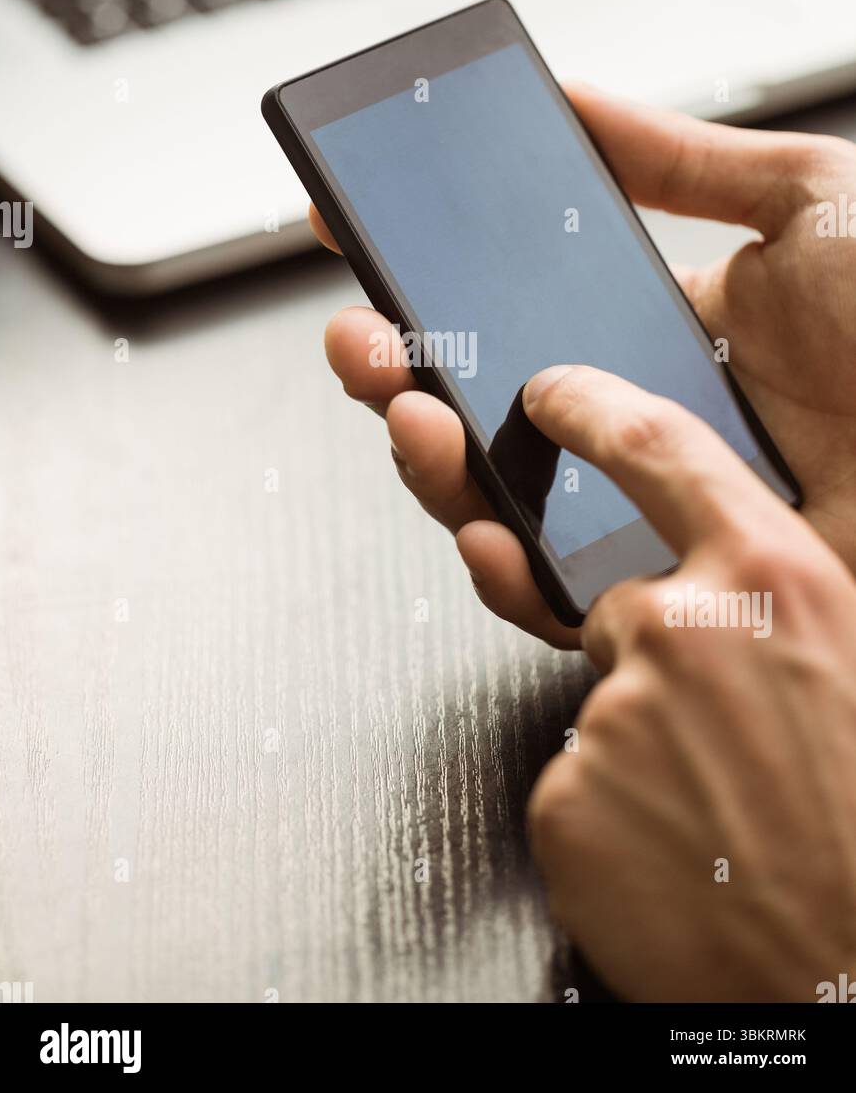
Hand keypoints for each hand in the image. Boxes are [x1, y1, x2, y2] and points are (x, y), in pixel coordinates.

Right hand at [311, 85, 855, 645]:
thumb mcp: (808, 199)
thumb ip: (674, 155)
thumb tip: (564, 92)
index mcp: (673, 335)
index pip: (523, 313)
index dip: (438, 286)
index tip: (363, 243)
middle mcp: (652, 429)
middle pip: (494, 416)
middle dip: (406, 379)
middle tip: (360, 339)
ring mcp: (662, 516)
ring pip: (511, 509)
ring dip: (436, 468)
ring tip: (408, 413)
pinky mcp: (685, 603)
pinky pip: (571, 602)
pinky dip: (510, 570)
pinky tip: (485, 525)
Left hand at [523, 364, 855, 1000]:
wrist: (851, 981)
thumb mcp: (847, 658)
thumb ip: (781, 597)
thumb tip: (726, 566)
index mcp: (779, 581)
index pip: (653, 446)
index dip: (589, 406)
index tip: (547, 392)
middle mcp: (687, 629)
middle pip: (614, 598)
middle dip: (650, 653)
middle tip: (724, 734)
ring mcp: (616, 710)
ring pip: (600, 697)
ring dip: (642, 741)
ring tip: (721, 805)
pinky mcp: (567, 792)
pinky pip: (573, 774)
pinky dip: (611, 805)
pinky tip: (680, 841)